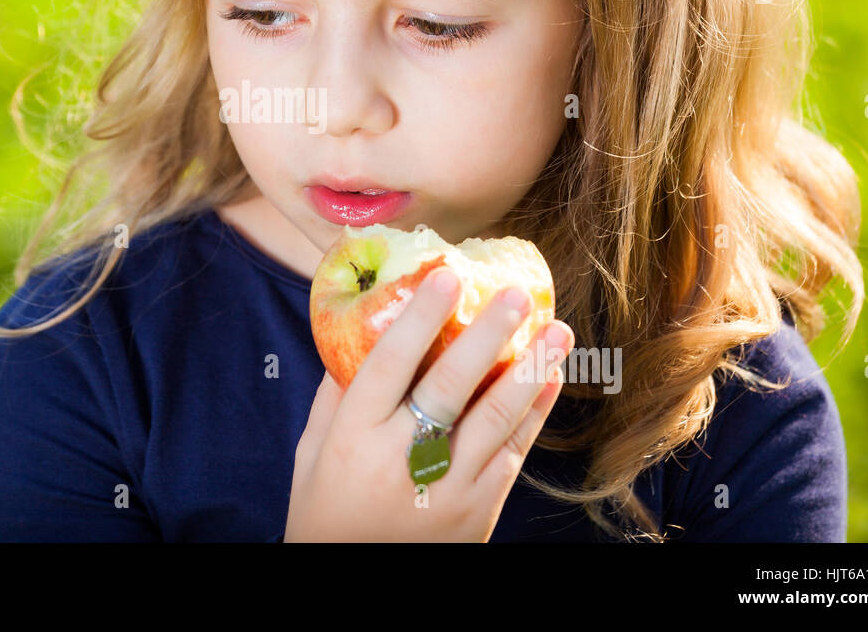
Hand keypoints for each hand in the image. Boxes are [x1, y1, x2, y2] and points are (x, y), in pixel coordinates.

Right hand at [285, 265, 572, 540]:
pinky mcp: (477, 512)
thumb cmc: (324, 513)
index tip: (446, 276)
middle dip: (488, 334)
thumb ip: (333, 397)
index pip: (389, 365)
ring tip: (557, 330)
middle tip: (515, 294)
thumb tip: (357, 333)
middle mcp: (401, 460)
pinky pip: (513, 453)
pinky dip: (534, 412)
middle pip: (451, 385)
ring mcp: (446, 489)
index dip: (420, 317)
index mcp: (353, 438)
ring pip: (495, 418)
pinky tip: (550, 378)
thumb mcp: (311, 454)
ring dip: (531, 368)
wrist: (350, 591)